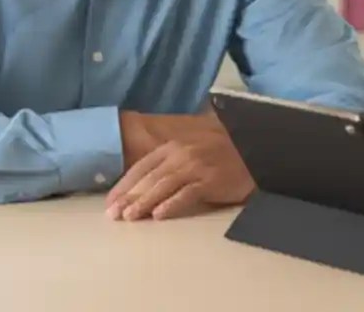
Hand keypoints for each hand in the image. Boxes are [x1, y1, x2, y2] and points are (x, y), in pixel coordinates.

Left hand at [106, 114, 253, 220]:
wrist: (253, 151)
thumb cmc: (219, 155)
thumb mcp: (190, 151)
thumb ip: (169, 163)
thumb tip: (142, 185)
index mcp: (172, 147)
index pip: (141, 167)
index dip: (124, 185)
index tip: (110, 202)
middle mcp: (181, 154)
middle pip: (149, 178)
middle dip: (128, 197)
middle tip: (113, 215)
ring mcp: (196, 166)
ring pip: (163, 186)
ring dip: (144, 202)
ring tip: (130, 217)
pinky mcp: (211, 179)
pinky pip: (187, 193)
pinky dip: (172, 204)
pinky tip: (159, 215)